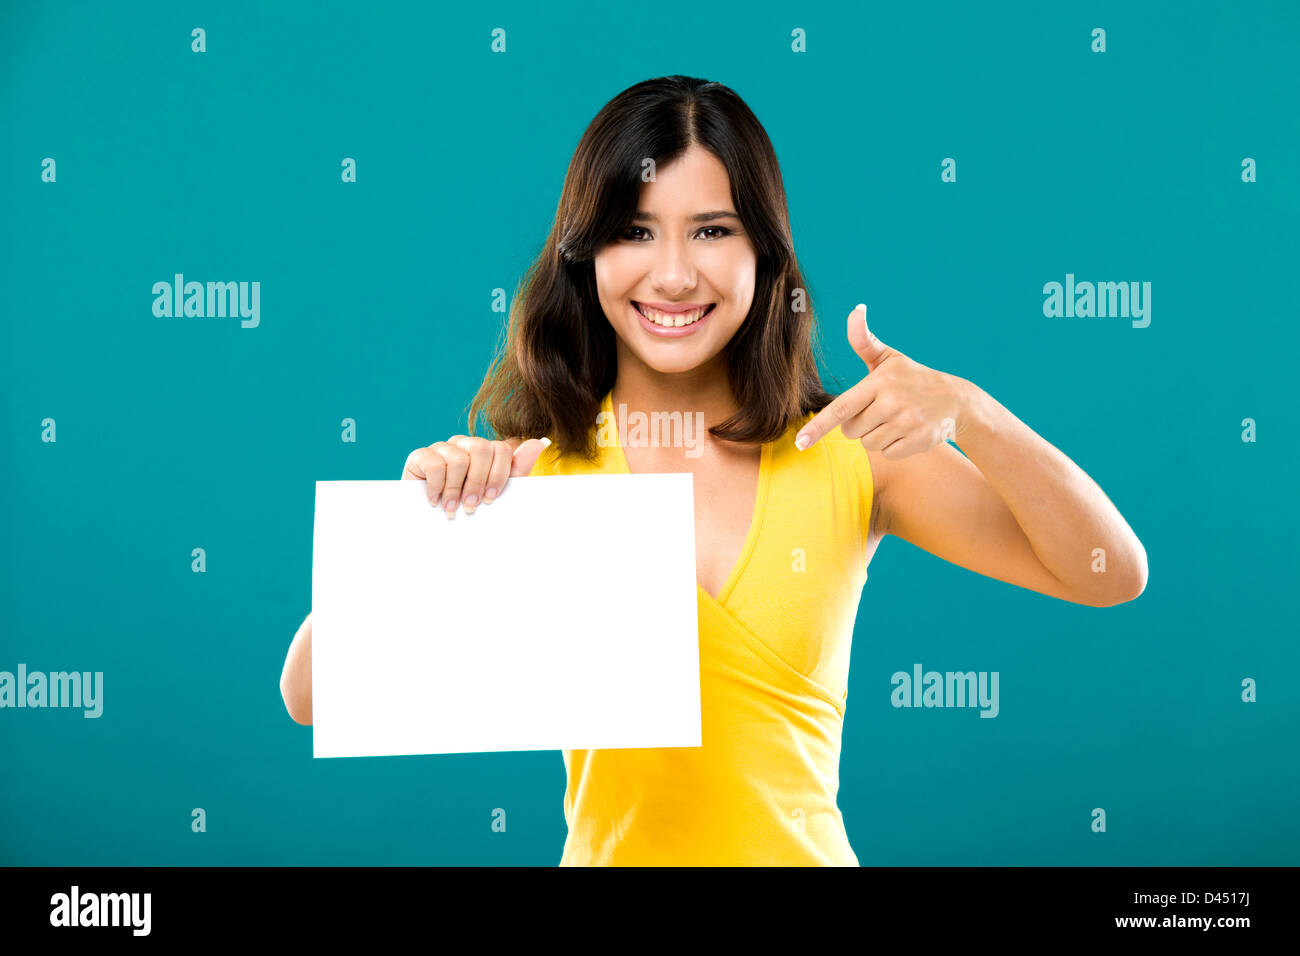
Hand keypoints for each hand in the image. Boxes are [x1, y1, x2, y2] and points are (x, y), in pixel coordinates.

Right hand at [401, 435, 549, 517]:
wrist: (432, 527)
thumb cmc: (468, 508)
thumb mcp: (497, 492)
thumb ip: (518, 468)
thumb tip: (541, 441)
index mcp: (485, 451)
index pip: (501, 449)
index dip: (499, 475)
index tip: (491, 499)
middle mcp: (464, 445)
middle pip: (481, 449)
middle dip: (479, 482)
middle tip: (471, 506)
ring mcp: (442, 448)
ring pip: (458, 458)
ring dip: (456, 489)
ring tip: (452, 509)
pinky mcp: (420, 456)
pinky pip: (434, 463)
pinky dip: (436, 486)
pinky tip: (435, 500)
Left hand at [796, 304, 972, 457]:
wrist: (956, 399)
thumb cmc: (912, 378)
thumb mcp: (888, 359)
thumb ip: (864, 340)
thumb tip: (856, 310)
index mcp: (880, 382)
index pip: (841, 408)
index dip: (818, 426)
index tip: (800, 442)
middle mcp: (893, 402)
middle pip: (851, 431)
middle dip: (859, 425)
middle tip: (880, 411)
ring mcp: (907, 422)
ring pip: (869, 444)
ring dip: (876, 437)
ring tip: (895, 420)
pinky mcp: (920, 440)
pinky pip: (888, 454)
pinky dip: (894, 447)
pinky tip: (907, 431)